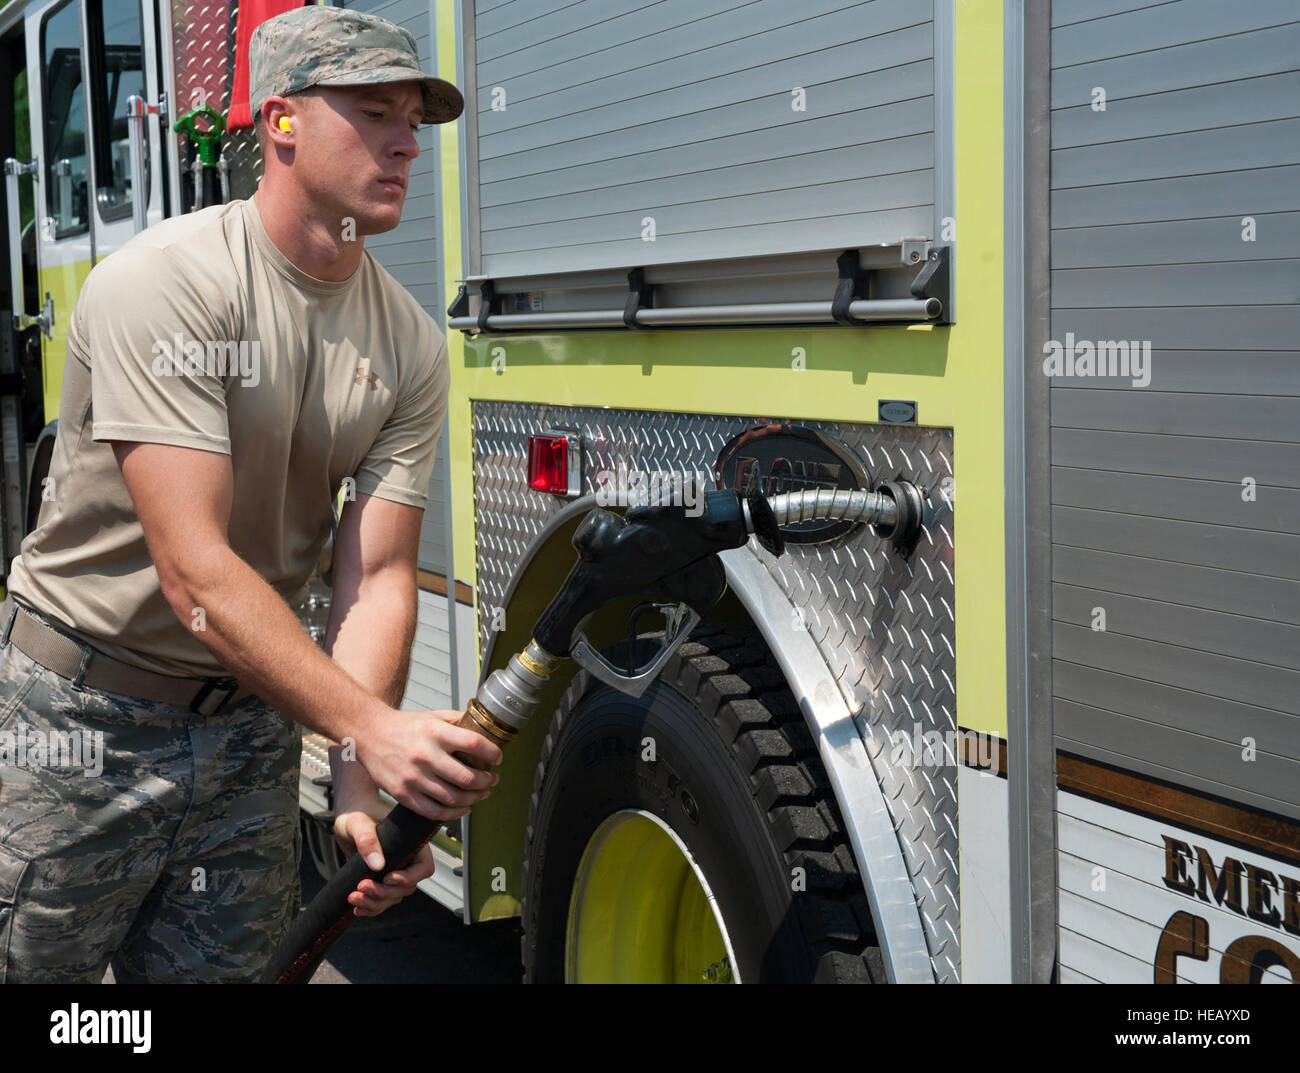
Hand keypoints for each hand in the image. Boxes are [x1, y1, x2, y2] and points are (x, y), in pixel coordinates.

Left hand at [333, 794, 435, 916]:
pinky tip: (357, 907)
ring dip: (375, 902)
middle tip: (362, 886)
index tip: (386, 877)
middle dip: (384, 892)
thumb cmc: (358, 813)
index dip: (407, 878)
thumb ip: (367, 839)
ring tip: (354, 897)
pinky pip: (382, 901)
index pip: (423, 868)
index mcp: (411, 843)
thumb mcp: (358, 823)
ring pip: (393, 897)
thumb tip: (378, 864)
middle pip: (406, 887)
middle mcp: (406, 859)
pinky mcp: (381, 880)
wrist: (348, 817)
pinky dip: (371, 907)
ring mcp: (394, 871)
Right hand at [353, 707, 502, 821]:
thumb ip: (457, 722)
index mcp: (435, 732)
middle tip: (493, 779)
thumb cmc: (403, 726)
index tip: (498, 758)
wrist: (368, 733)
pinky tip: (464, 808)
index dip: (492, 753)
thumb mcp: (432, 716)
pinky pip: (434, 812)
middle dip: (487, 781)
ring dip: (474, 798)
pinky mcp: (403, 794)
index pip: (473, 744)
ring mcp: (413, 777)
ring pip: (453, 798)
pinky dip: (454, 813)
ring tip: (482, 793)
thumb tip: (485, 729)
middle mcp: (424, 755)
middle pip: (467, 777)